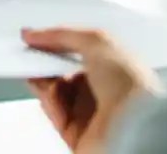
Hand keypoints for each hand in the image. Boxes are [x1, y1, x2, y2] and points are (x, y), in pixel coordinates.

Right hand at [22, 28, 162, 153]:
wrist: (135, 125)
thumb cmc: (133, 86)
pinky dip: (47, 101)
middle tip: (31, 51)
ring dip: (43, 79)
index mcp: (116, 64)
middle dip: (45, 60)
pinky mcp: (76, 132)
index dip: (57, 41)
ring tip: (36, 69)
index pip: (79, 48)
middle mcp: (103, 88)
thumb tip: (35, 34)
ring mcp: (89, 111)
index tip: (36, 36)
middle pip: (62, 70)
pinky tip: (47, 91)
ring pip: (53, 91)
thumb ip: (63, 34)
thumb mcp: (97, 41)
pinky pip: (52, 112)